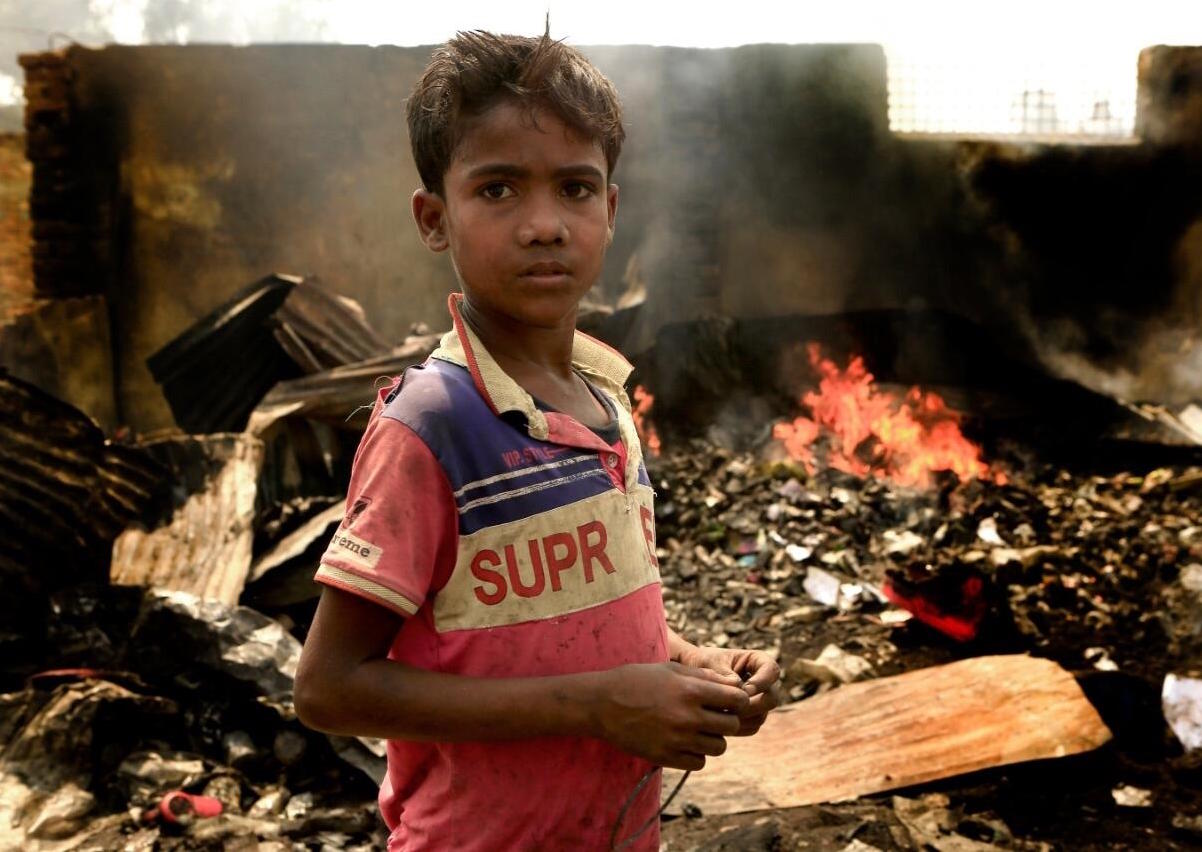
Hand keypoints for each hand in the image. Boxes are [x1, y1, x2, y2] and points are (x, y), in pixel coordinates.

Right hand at [592, 662, 750, 770]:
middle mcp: (687, 716)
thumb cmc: (637, 680)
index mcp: (691, 690)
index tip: (729, 700)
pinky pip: (699, 762)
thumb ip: (704, 677)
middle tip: (714, 715)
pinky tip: (685, 742)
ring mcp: (677, 739)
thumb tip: (733, 684)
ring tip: (699, 729)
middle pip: (732, 725)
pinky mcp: (666, 757)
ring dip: (714, 738)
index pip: (737, 699)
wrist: (602, 704)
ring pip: (719, 747)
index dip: (738, 699)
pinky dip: (697, 754)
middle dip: (728, 719)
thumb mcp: (671, 669)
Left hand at [674, 644, 780, 735]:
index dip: (762, 682)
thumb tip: (741, 691)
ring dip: (743, 719)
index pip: (772, 671)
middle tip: (732, 708)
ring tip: (721, 716)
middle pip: (772, 698)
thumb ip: (726, 675)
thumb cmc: (701, 663)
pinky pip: (752, 727)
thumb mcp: (710, 662)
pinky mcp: (750, 717)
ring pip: (762, 716)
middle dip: (753, 705)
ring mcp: (758, 702)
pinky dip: (738, 727)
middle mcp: (762, 683)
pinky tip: (719, 723)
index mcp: (757, 662)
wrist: (691, 678)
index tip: (744, 689)